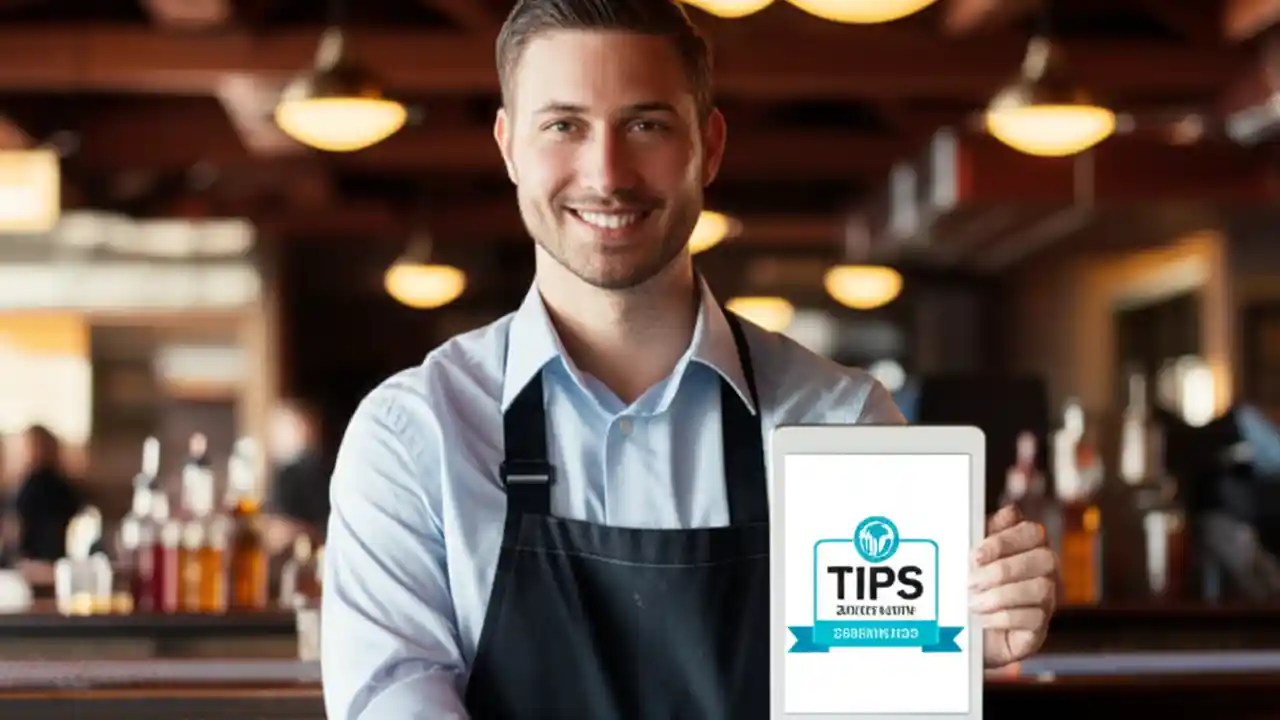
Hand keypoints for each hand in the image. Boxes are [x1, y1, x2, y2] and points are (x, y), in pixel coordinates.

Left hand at [969, 505, 1056, 667]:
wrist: (964, 631)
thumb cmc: (971, 585)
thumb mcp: (973, 556)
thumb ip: (987, 532)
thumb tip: (1008, 512)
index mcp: (1028, 545)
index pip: (1032, 532)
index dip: (1006, 541)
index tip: (977, 555)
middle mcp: (1045, 570)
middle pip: (1043, 559)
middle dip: (1002, 570)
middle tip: (971, 581)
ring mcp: (1047, 599)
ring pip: (1041, 588)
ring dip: (1001, 595)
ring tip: (974, 602)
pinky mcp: (1040, 627)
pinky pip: (1035, 618)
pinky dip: (1005, 617)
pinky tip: (984, 618)